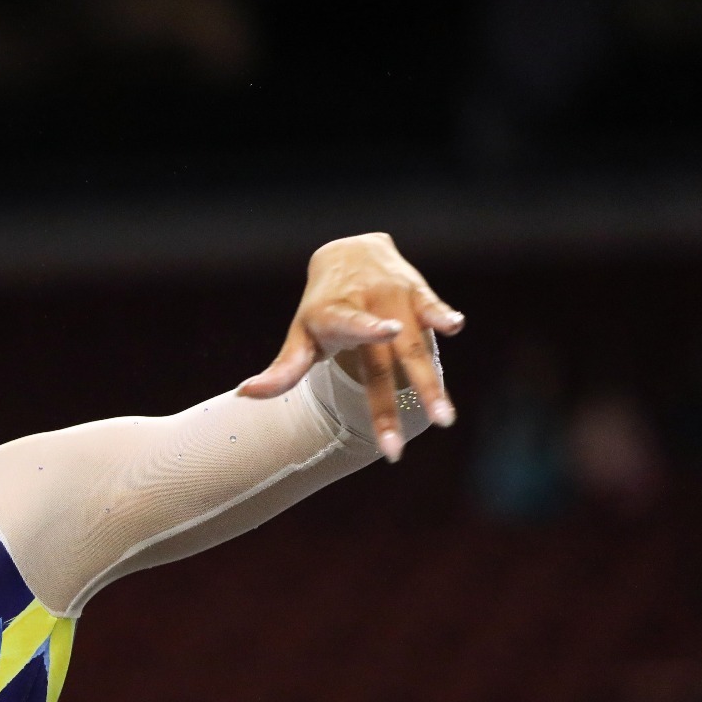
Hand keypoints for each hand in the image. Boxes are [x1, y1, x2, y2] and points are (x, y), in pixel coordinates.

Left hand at [235, 232, 464, 461]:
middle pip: (381, 361)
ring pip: (415, 346)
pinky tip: (457, 325)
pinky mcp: (417, 292)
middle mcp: (366, 306)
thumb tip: (244, 394)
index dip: (366, 328)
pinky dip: (444, 316)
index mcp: (333, 317)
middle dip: (389, 406)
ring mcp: (394, 299)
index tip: (385, 332)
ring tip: (444, 419)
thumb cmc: (322, 308)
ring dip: (431, 384)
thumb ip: (283, 369)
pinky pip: (433, 306)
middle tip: (394, 450)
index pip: (350, 324)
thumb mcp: (301, 335)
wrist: (348, 252)